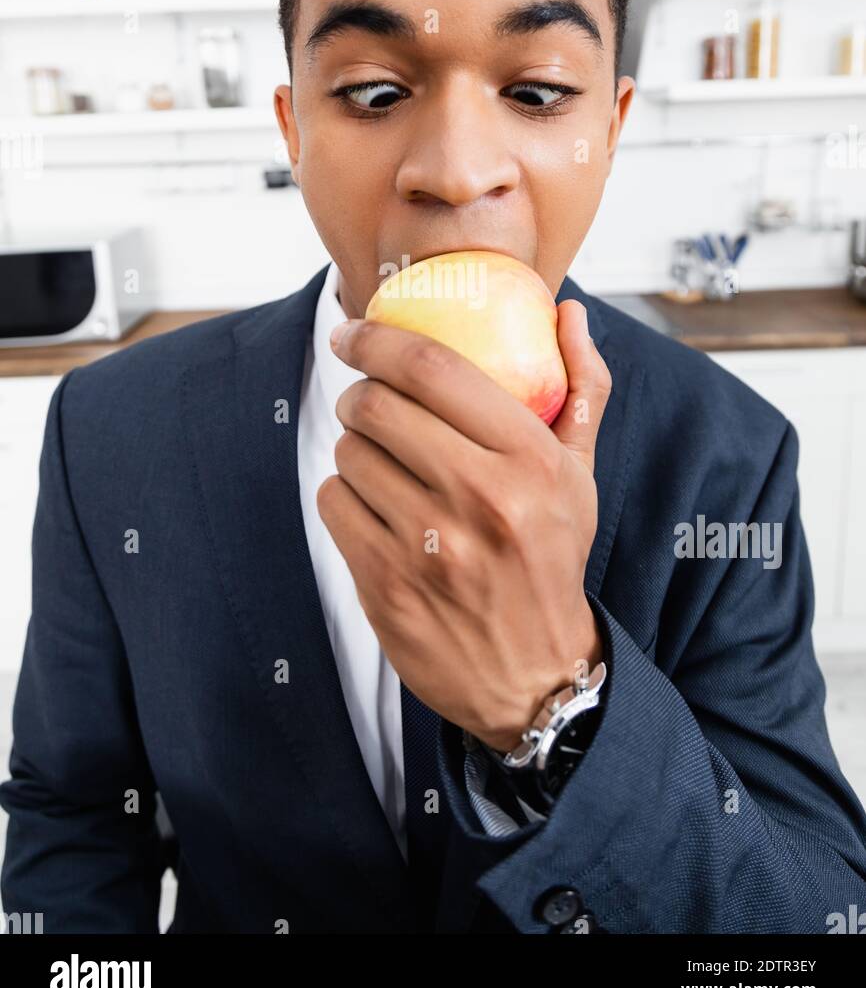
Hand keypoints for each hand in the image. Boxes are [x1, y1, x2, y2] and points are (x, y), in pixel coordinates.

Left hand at [317, 298, 610, 751]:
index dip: (379, 337)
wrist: (534, 677)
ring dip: (353, 445)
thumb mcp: (580, 476)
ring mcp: (429, 544)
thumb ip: (580, 387)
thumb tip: (568, 311)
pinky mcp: (386, 583)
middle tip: (367, 400)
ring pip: (350, 452)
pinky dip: (342, 493)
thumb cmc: (551, 558)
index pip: (435, 369)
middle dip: (360, 392)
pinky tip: (371, 504)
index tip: (356, 331)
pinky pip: (332, 501)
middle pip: (379, 405)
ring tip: (378, 459)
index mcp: (531, 460)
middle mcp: (482, 497)